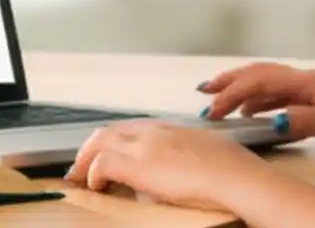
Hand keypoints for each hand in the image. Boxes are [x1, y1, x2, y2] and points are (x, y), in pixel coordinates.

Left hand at [65, 119, 276, 211]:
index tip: (107, 152)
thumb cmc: (231, 170)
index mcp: (171, 128)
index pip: (132, 128)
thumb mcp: (205, 153)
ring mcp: (145, 146)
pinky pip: (102, 164)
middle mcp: (154, 132)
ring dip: (85, 159)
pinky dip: (92, 174)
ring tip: (79, 176)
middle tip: (82, 164)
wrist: (236, 176)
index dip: (114, 140)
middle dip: (91, 147)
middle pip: (110, 131)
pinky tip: (95, 186)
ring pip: (100, 141)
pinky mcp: (138, 165)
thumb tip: (176, 170)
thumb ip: (184, 156)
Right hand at [198, 63, 314, 150]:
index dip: (233, 93)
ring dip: (242, 89)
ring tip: (220, 100)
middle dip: (230, 81)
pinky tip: (252, 112)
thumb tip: (268, 119)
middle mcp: (305, 77)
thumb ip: (297, 120)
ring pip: (267, 81)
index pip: (260, 81)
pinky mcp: (313, 97)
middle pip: (260, 73)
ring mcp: (309, 86)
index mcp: (306, 80)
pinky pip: (278, 93)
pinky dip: (259, 99)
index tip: (213, 109)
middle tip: (204, 90)